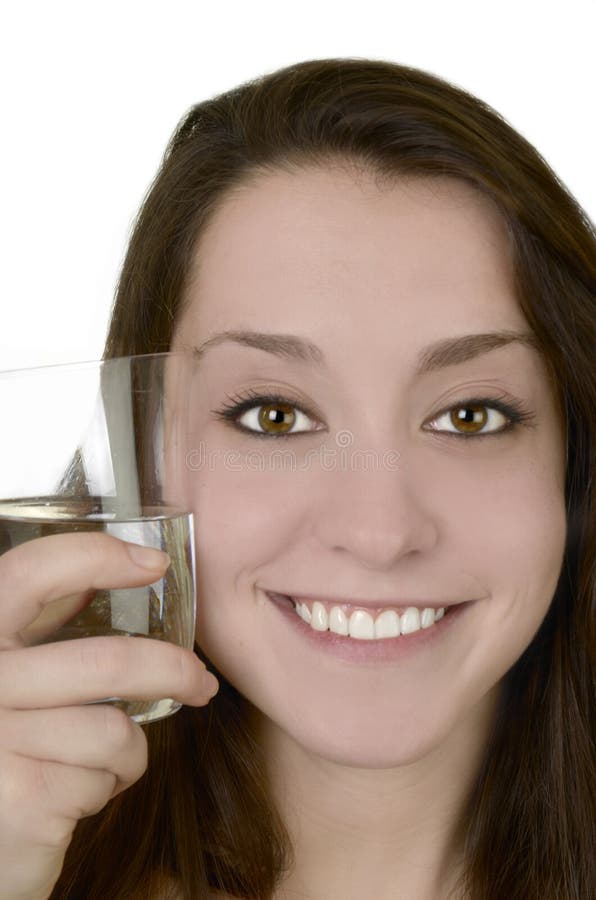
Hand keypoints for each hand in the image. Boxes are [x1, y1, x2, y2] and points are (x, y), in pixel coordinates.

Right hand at [0, 532, 216, 899]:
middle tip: (201, 683)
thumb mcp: (10, 678)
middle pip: (106, 662)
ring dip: (127, 752)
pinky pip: (104, 777)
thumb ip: (42, 629)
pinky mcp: (21, 797)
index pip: (31, 573)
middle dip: (173, 671)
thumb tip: (113, 567)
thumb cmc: (7, 750)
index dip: (96, 557)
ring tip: (100, 764)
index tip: (155, 563)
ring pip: (115, 729)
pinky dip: (107, 787)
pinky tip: (72, 797)